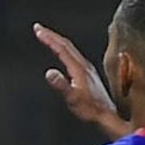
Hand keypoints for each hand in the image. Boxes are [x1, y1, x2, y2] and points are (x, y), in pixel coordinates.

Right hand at [34, 23, 128, 140]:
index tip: (38, 30)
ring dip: (58, 41)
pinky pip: (73, 55)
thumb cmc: (90, 110)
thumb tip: (49, 73)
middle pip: (66, 45)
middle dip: (51, 35)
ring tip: (47, 37)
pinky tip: (63, 53)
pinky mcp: (88, 74)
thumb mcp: (73, 99)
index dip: (49, 38)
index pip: (61, 48)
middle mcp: (84, 65)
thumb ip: (62, 86)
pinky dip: (64, 49)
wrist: (107, 115)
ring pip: (70, 49)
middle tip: (38, 28)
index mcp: (79, 68)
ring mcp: (87, 69)